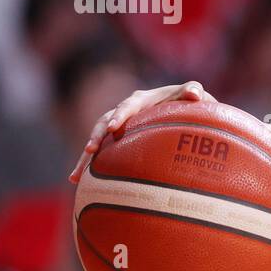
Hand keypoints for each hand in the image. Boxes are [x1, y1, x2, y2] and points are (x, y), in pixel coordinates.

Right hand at [67, 80, 216, 183]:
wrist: (181, 108)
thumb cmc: (188, 99)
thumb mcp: (192, 92)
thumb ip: (193, 90)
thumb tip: (194, 95)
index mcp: (142, 100)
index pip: (128, 106)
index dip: (119, 115)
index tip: (113, 128)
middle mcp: (125, 111)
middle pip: (105, 122)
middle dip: (96, 136)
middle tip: (90, 150)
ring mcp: (119, 125)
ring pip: (97, 138)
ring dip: (86, 156)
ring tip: (76, 175)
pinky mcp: (116, 139)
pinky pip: (100, 151)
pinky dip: (88, 164)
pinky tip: (75, 180)